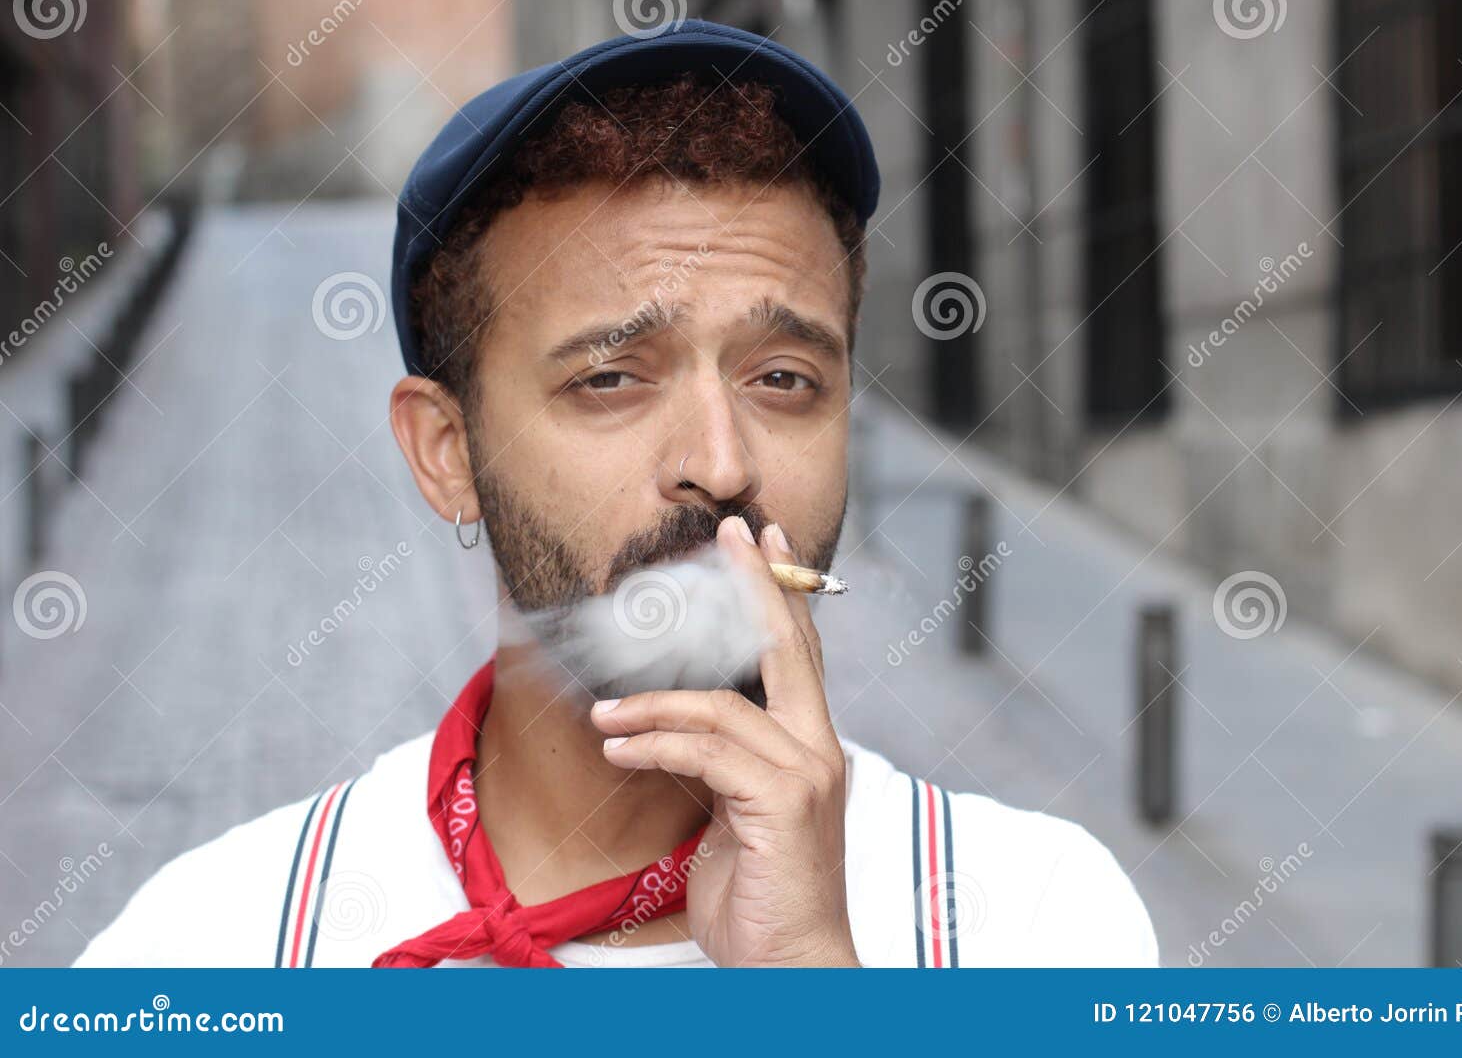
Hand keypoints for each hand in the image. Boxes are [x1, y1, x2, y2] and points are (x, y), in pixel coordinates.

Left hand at [591, 516, 857, 966]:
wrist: (791, 963)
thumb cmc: (761, 894)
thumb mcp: (736, 815)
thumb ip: (722, 764)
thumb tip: (676, 728)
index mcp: (811, 745)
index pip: (798, 653)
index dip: (779, 593)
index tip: (758, 540)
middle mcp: (819, 749)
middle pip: (785, 649)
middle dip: (753, 587)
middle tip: (726, 536)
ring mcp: (807, 775)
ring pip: (725, 706)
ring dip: (653, 703)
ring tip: (604, 713)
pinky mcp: (783, 805)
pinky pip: (708, 753)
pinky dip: (655, 744)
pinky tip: (617, 749)